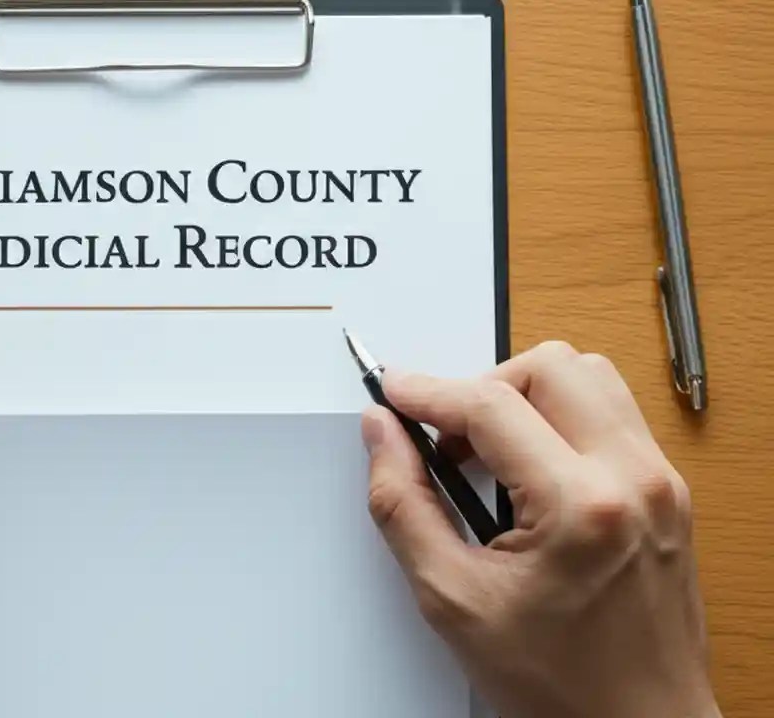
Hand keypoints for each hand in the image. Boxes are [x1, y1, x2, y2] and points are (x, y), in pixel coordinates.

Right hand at [362, 342, 718, 717]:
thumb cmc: (561, 685)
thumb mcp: (452, 598)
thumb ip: (404, 505)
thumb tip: (382, 435)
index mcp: (581, 507)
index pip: (491, 405)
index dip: (427, 391)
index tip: (392, 392)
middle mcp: (634, 479)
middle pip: (552, 366)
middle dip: (482, 385)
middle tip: (443, 434)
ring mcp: (661, 482)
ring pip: (589, 377)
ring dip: (525, 395)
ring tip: (485, 452)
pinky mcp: (669, 491)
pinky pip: (611, 415)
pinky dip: (559, 419)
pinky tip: (526, 471)